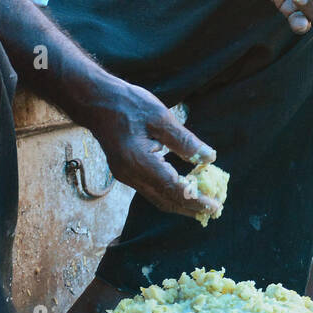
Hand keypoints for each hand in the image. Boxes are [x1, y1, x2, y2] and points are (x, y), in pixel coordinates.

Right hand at [82, 76, 222, 220]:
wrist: (97, 102)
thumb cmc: (129, 104)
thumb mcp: (161, 117)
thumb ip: (185, 141)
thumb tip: (210, 158)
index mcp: (138, 160)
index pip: (172, 188)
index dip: (195, 200)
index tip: (215, 206)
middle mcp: (130, 174)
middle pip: (165, 200)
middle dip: (190, 208)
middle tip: (214, 210)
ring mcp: (125, 176)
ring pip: (157, 198)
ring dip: (180, 204)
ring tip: (203, 204)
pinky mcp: (125, 173)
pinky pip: (150, 190)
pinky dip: (169, 194)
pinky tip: (183, 188)